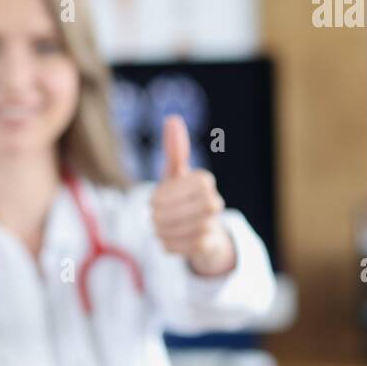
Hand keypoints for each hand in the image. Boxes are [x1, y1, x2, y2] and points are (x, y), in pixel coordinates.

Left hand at [151, 114, 235, 275]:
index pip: (180, 187)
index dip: (164, 196)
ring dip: (163, 230)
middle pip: (180, 211)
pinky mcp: (207, 246)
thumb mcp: (175, 175)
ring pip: (181, 230)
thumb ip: (174, 150)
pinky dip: (169, 244)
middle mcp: (213, 201)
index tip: (154, 200)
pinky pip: (182, 247)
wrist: (201, 233)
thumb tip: (173, 118)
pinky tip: (167, 240)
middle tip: (153, 217)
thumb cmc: (183, 199)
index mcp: (203, 180)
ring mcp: (212, 225)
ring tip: (158, 228)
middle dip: (163, 215)